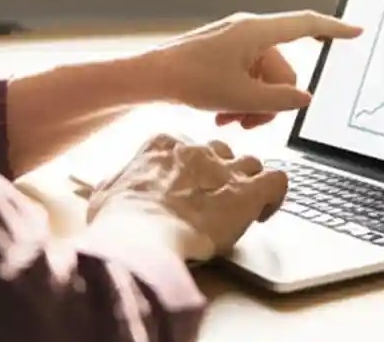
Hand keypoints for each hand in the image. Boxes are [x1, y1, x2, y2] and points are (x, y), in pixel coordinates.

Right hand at [87, 134, 288, 260]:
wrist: (141, 238)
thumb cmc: (120, 222)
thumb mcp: (106, 193)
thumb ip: (118, 184)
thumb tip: (114, 190)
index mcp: (163, 146)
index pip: (186, 147)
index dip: (191, 170)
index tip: (188, 189)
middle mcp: (198, 151)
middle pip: (221, 153)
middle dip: (221, 174)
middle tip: (215, 202)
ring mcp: (226, 169)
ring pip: (251, 163)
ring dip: (250, 183)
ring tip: (244, 208)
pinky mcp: (249, 192)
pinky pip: (277, 180)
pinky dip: (276, 194)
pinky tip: (265, 211)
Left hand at [137, 10, 361, 119]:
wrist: (149, 78)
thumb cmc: (189, 80)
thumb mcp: (240, 98)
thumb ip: (278, 101)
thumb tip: (304, 99)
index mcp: (257, 32)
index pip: (306, 25)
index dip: (334, 30)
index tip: (356, 32)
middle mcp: (250, 32)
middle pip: (284, 70)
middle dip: (272, 100)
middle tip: (251, 121)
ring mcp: (236, 43)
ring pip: (266, 79)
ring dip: (254, 104)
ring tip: (232, 119)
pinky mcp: (225, 55)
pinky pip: (249, 77)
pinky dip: (241, 98)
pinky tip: (224, 114)